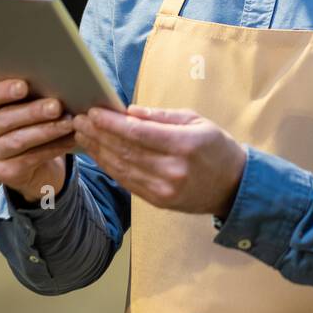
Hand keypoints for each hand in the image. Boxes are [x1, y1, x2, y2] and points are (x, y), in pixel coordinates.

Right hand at [0, 72, 74, 203]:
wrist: (32, 165)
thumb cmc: (31, 123)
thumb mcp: (28, 104)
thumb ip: (31, 88)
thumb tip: (48, 66)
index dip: (3, 90)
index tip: (23, 85)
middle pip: (5, 119)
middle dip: (33, 111)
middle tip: (57, 105)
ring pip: (19, 140)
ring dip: (47, 130)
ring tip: (69, 122)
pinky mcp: (4, 173)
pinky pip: (31, 159)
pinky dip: (54, 148)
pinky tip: (71, 139)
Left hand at [72, 105, 246, 217]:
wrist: (233, 186)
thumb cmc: (216, 147)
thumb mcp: (197, 121)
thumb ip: (162, 117)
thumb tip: (129, 112)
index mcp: (184, 145)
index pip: (138, 133)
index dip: (111, 122)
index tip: (93, 111)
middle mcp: (173, 169)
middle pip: (125, 150)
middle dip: (98, 134)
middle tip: (79, 120)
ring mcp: (164, 189)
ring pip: (121, 167)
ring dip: (98, 150)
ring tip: (82, 134)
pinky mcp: (158, 201)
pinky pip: (127, 181)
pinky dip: (109, 167)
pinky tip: (98, 154)